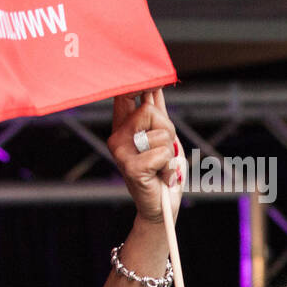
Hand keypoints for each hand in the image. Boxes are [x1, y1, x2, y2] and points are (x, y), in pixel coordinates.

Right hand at [108, 87, 183, 225]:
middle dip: (167, 129)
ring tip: (162, 166)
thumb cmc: (162, 172)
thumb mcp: (162, 138)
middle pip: (149, 110)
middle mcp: (117, 138)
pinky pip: (162, 153)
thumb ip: (157, 113)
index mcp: (122, 128)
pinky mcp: (131, 168)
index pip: (125, 96)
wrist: (161, 206)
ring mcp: (121, 153)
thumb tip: (154, 86)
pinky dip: (169, 167)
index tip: (150, 80)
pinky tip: (161, 177)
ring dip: (170, 152)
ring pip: (161, 134)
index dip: (138, 84)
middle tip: (164, 151)